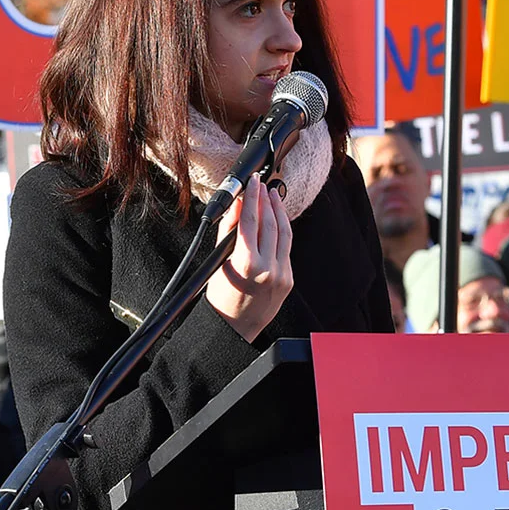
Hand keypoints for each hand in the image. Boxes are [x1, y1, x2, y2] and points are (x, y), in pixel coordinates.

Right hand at [205, 175, 293, 342]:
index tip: (253, 182)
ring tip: (273, 196)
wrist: (234, 327)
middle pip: (270, 224)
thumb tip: (237, 204)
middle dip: (266, 201)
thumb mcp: (220, 261)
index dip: (252, 198)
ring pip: (284, 234)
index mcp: (247, 264)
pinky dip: (282, 231)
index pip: (251, 221)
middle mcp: (267, 269)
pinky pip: (286, 249)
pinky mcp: (288, 279)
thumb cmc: (221, 295)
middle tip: (262, 186)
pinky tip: (277, 220)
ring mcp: (281, 275)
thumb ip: (229, 230)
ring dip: (279, 212)